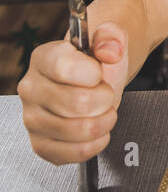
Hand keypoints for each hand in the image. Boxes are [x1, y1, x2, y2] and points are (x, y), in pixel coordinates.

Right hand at [18, 23, 129, 166]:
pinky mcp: (41, 144)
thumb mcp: (109, 41)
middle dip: (104, 99)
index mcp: (43, 58)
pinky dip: (94, 144)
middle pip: (77, 103)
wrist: (93, 82)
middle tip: (105, 94)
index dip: (93, 73)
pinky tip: (97, 132)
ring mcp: (32, 118)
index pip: (65, 68)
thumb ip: (111, 37)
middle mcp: (31, 88)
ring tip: (103, 112)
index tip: (98, 72)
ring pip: (77, 130)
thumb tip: (110, 50)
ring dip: (103, 122)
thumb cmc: (97, 63)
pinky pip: (72, 153)